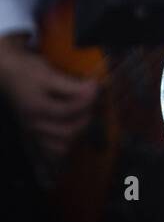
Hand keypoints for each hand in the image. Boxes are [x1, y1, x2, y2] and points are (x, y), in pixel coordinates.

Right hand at [0, 34, 99, 164]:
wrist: (7, 72)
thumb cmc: (27, 70)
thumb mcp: (47, 73)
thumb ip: (70, 85)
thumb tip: (93, 88)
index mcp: (38, 108)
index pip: (70, 110)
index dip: (88, 99)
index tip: (97, 87)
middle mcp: (34, 125)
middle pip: (68, 131)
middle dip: (85, 117)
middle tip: (93, 102)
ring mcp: (33, 132)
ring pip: (61, 146)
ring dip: (77, 133)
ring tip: (84, 116)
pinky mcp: (33, 134)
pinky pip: (51, 151)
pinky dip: (64, 146)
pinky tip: (72, 133)